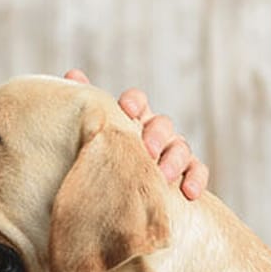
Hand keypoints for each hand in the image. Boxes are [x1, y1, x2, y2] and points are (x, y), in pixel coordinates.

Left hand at [64, 69, 209, 199]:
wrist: (117, 198)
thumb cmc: (103, 161)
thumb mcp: (92, 136)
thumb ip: (85, 109)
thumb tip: (73, 73)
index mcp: (132, 120)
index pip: (137, 101)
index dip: (133, 102)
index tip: (125, 109)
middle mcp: (155, 131)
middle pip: (162, 124)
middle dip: (156, 135)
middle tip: (146, 150)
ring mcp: (173, 151)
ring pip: (181, 147)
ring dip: (174, 160)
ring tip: (162, 176)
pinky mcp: (187, 173)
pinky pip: (197, 171)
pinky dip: (195, 179)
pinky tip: (188, 192)